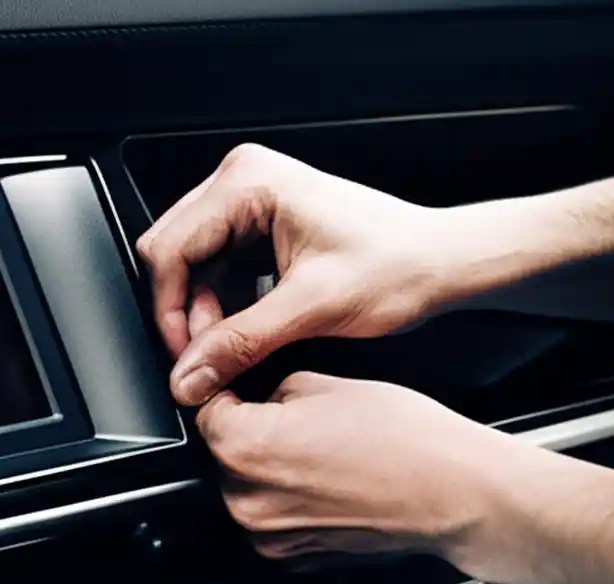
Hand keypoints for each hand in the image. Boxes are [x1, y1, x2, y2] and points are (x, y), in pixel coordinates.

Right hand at [137, 144, 455, 405]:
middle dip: (186, 311)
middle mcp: (243, 180)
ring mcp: (249, 199)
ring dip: (203, 310)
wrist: (443, 262)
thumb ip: (241, 343)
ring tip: (233, 343)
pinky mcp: (259, 223)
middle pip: (172, 252)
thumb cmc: (399, 265)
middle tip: (208, 356)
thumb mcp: (312, 309)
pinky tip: (245, 326)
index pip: (170, 249)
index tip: (185, 357)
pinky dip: (222, 302)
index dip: (170, 310)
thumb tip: (190, 374)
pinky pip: (216, 265)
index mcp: (249, 182)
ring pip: (190, 263)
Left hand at [199, 372, 536, 566]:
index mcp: (245, 448)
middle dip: (249, 434)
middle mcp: (248, 499)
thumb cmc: (405, 441)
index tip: (242, 391)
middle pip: (222, 455)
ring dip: (267, 471)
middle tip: (297, 422)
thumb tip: (257, 398)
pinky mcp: (293, 557)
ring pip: (245, 489)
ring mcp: (269, 535)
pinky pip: (270, 521)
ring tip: (319, 455)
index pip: (206, 411)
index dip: (228, 394)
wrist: (454, 495)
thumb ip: (271, 389)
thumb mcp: (324, 383)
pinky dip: (287, 503)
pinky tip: (327, 483)